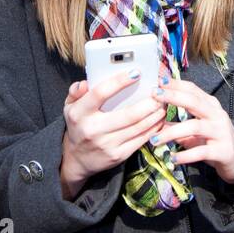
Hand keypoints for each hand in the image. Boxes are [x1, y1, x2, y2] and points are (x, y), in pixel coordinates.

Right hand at [60, 72, 167, 188]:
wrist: (76, 159)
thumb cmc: (77, 126)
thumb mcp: (70, 107)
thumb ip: (76, 91)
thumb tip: (85, 83)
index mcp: (80, 113)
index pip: (100, 93)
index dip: (119, 81)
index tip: (136, 72)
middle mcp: (93, 129)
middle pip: (128, 114)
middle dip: (149, 102)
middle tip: (160, 91)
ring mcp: (107, 144)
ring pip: (139, 127)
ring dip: (155, 114)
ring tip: (164, 103)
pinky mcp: (118, 155)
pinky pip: (141, 140)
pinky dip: (154, 128)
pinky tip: (159, 119)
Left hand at [151, 76, 233, 187]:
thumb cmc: (214, 140)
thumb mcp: (197, 129)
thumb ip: (178, 124)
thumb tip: (155, 119)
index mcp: (211, 106)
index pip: (193, 90)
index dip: (176, 84)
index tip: (159, 80)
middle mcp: (217, 115)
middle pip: (194, 101)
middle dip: (173, 97)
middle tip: (153, 96)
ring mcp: (221, 132)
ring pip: (195, 127)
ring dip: (172, 133)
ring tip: (154, 140)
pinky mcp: (223, 151)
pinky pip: (201, 151)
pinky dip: (186, 155)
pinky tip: (173, 158)